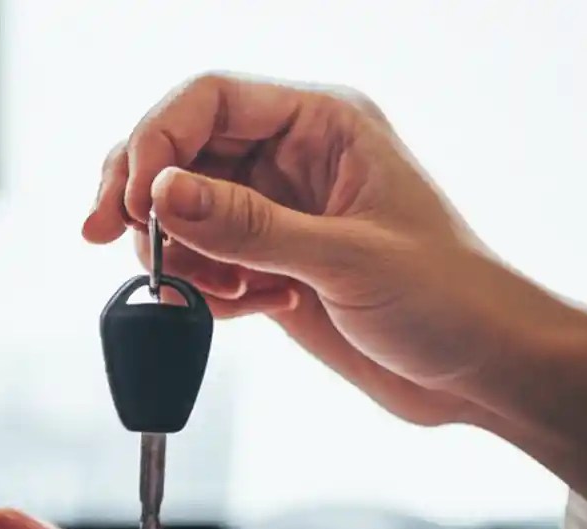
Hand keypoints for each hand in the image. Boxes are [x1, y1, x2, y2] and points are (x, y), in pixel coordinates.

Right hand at [87, 73, 586, 512]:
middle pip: (179, 149)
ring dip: (179, 253)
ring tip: (226, 294)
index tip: (135, 201)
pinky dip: (203, 287)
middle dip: (141, 193)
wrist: (480, 372)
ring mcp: (276, 212)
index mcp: (322, 124)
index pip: (208, 99)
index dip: (157, 141)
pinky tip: (252, 310)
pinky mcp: (268, 262)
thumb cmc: (450, 300)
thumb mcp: (347, 259)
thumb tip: (161, 192)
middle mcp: (292, 158)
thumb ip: (250, 226)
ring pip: (181, 209)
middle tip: (105, 236)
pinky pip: (201, 259)